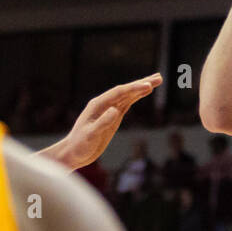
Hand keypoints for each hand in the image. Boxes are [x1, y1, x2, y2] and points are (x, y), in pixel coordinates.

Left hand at [40, 73, 162, 170]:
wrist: (73, 153)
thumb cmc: (79, 145)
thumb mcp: (90, 136)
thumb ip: (102, 123)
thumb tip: (115, 110)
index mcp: (98, 104)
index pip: (119, 93)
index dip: (134, 88)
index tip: (148, 85)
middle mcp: (104, 103)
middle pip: (126, 90)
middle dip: (142, 83)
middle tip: (159, 78)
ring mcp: (109, 109)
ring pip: (128, 95)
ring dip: (142, 87)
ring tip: (157, 80)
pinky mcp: (113, 117)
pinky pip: (127, 103)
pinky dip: (137, 96)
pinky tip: (145, 91)